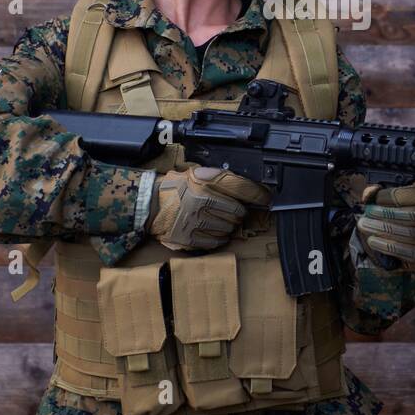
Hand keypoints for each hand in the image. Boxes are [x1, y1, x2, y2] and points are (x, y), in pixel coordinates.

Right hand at [148, 165, 271, 251]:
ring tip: (223, 221)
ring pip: (228, 228)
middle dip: (240, 212)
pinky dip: (220, 238)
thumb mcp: (195, 173)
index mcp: (204, 181)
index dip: (258, 194)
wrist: (149, 205)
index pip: (241, 187)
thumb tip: (246, 186)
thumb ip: (218, 178)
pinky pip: (215, 242)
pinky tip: (217, 232)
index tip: (266, 198)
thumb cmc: (176, 188)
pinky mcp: (189, 238)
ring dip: (230, 226)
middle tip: (237, 211)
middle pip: (237, 211)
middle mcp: (201, 200)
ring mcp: (195, 221)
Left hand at [354, 180, 414, 268]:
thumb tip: (371, 192)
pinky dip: (387, 246)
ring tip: (365, 225)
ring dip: (383, 229)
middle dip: (387, 214)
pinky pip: (408, 252)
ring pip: (410, 233)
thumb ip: (376, 194)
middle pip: (414, 215)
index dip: (397, 196)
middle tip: (368, 213)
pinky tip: (372, 240)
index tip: (377, 199)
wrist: (391, 246)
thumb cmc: (388, 218)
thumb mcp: (383, 202)